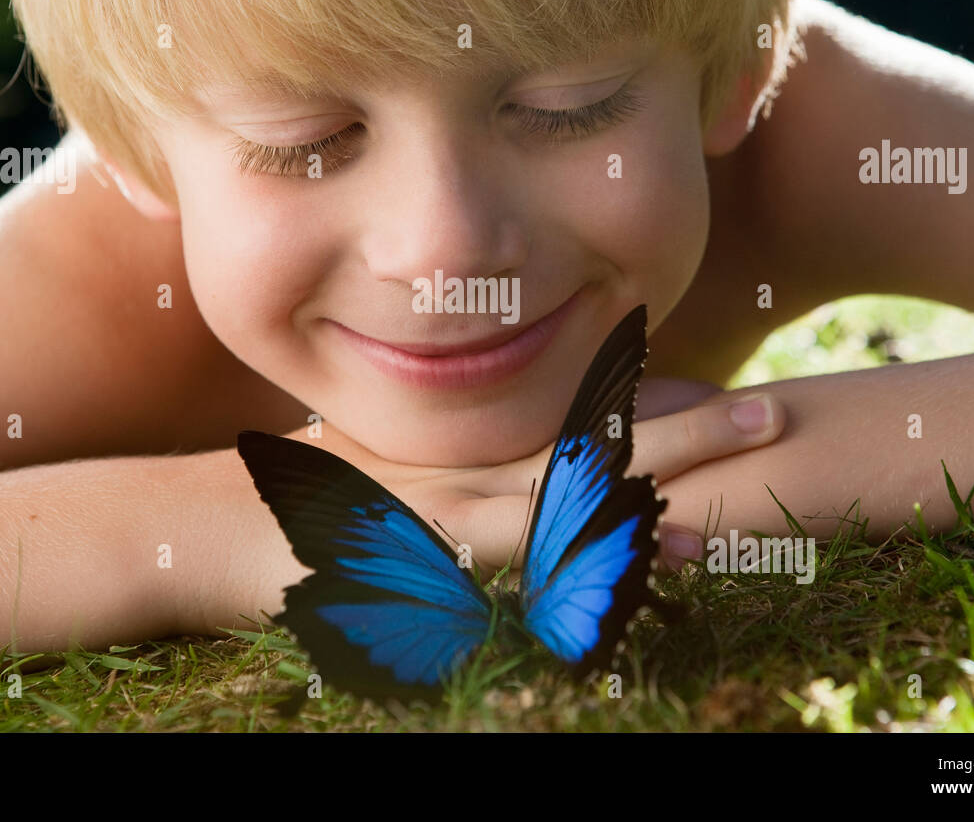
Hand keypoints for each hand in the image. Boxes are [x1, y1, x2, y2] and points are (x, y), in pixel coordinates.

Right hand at [279, 376, 784, 576]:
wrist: (201, 518)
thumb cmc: (284, 495)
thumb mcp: (367, 463)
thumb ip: (430, 464)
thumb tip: (489, 482)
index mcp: (462, 439)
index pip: (571, 413)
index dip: (652, 403)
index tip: (722, 392)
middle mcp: (464, 463)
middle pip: (594, 443)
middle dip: (684, 431)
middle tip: (773, 415)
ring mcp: (442, 509)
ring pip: (565, 505)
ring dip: (648, 509)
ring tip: (729, 519)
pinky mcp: (414, 558)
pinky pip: (505, 566)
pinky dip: (567, 573)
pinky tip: (619, 581)